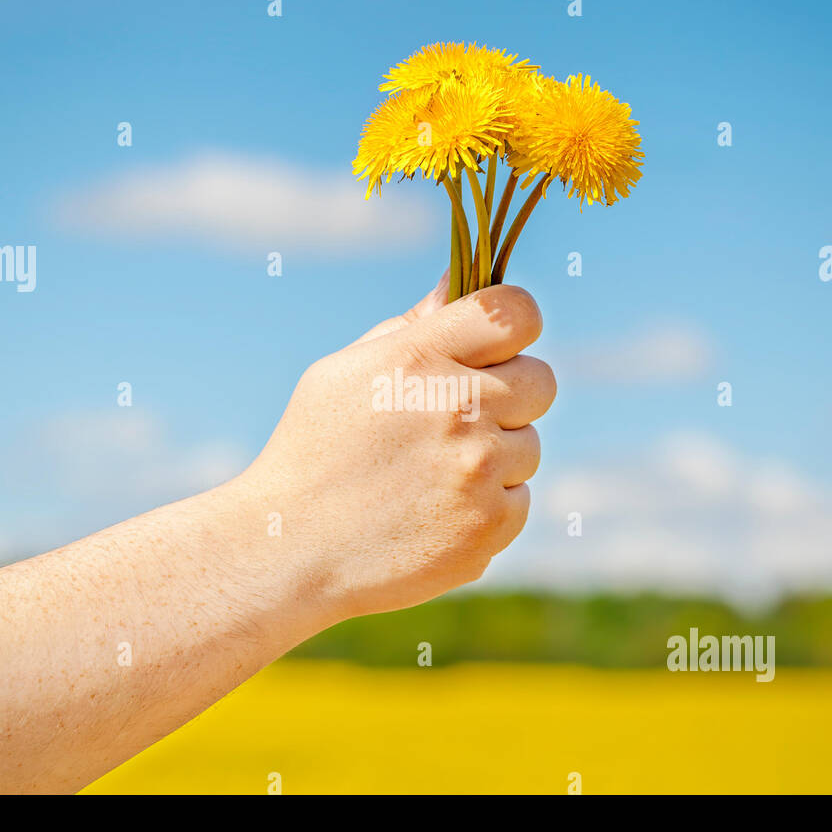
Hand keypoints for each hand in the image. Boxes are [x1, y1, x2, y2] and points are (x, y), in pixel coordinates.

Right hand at [235, 277, 555, 621]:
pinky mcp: (490, 527)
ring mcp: (479, 471)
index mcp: (419, 358)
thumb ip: (414, 326)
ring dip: (495, 456)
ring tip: (431, 476)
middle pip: (541, 380)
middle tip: (459, 420)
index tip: (498, 346)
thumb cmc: (315, 451)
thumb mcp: (346, 371)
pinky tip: (435, 513)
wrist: (290, 551)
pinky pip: (520, 500)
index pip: (516, 313)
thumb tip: (461, 279)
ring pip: (530, 446)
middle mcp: (458, 409)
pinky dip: (487, 508)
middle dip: (510, 395)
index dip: (515, 325)